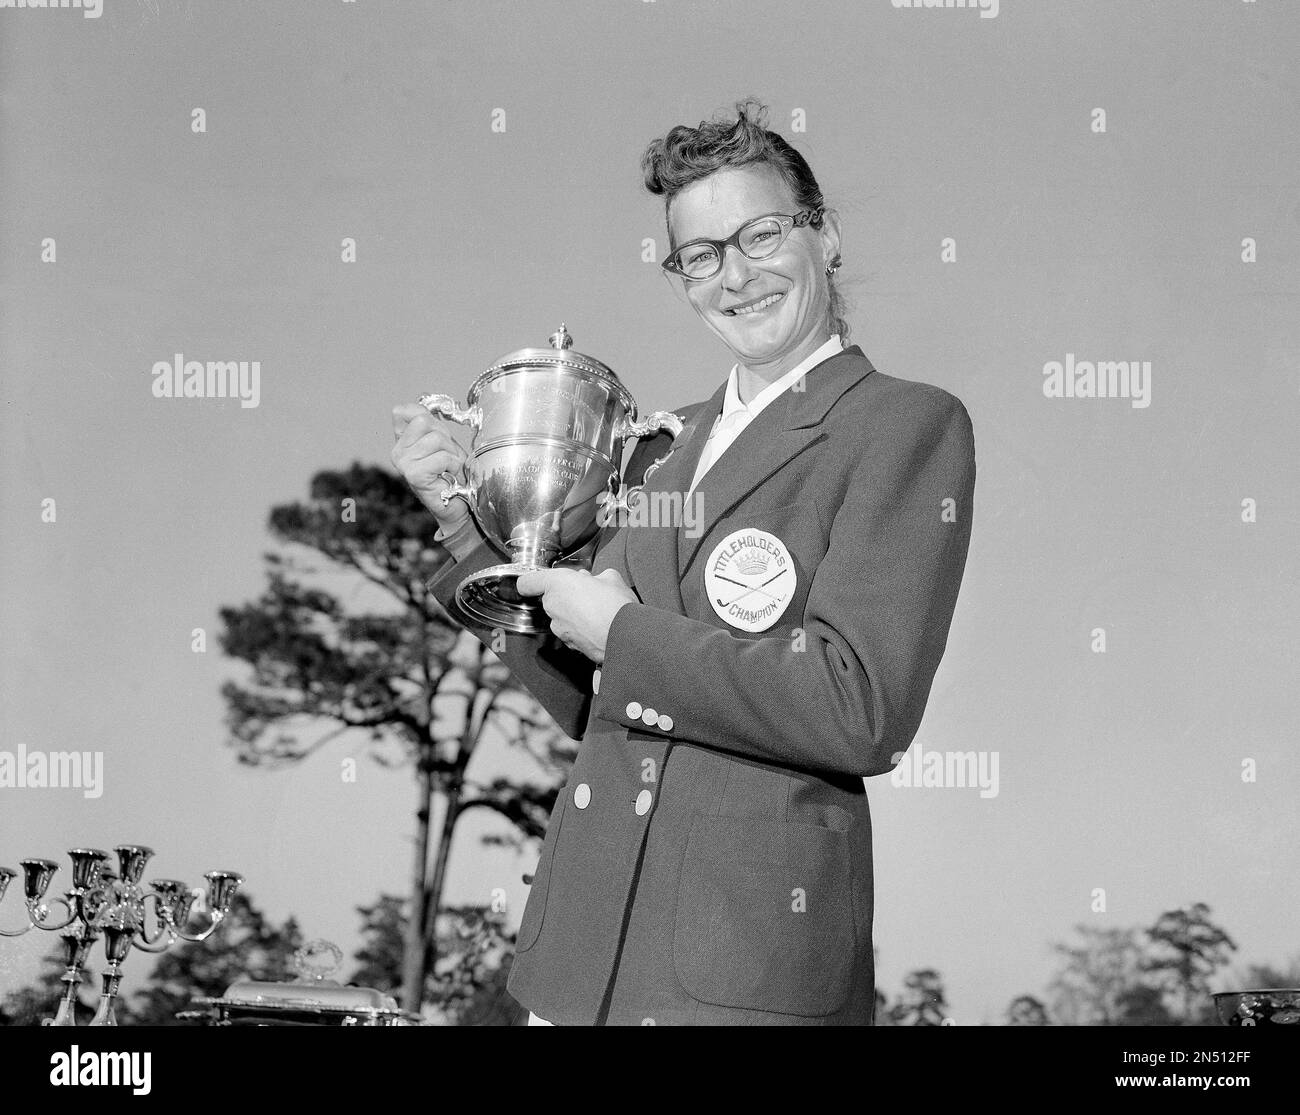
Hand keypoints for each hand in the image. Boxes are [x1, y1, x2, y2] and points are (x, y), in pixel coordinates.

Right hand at [391, 402, 471, 532]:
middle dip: (444, 437)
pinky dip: (454, 466)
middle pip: (424, 421)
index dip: (427, 417)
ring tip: (450, 468)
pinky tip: (449, 476)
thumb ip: (432, 423)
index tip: (439, 435)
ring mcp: (403, 463)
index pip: (403, 410)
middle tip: (447, 455)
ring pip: (436, 439)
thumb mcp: (443, 441)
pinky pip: (442, 457)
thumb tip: (429, 405)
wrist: (457, 504)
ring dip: (452, 454)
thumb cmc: (451, 472)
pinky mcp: (414, 475)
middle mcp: (397, 450)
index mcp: (401, 440)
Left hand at [515, 568, 637, 662]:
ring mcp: (559, 627)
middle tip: (586, 592)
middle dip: (566, 595)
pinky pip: (571, 632)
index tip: (538, 581)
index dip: (532, 581)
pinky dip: (581, 629)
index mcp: (557, 584)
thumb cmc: (616, 606)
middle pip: (550, 598)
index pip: (528, 582)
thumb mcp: (611, 577)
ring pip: (561, 616)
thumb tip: (598, 580)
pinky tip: (598, 625)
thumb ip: (597, 576)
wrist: (626, 637)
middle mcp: (553, 606)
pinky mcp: (569, 644)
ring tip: (597, 611)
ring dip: (574, 613)